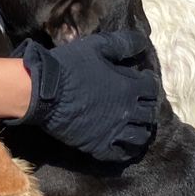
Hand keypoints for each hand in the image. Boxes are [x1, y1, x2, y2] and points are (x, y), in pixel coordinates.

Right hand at [12, 30, 158, 162]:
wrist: (43, 91)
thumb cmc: (69, 67)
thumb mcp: (96, 47)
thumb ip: (122, 44)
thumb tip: (143, 41)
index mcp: (128, 87)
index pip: (151, 88)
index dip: (149, 82)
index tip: (142, 80)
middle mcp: (127, 111)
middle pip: (149, 114)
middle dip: (148, 107)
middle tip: (140, 104)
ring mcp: (114, 131)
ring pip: (139, 136)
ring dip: (141, 130)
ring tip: (136, 125)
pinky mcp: (99, 146)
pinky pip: (120, 154)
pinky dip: (125, 150)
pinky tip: (123, 144)